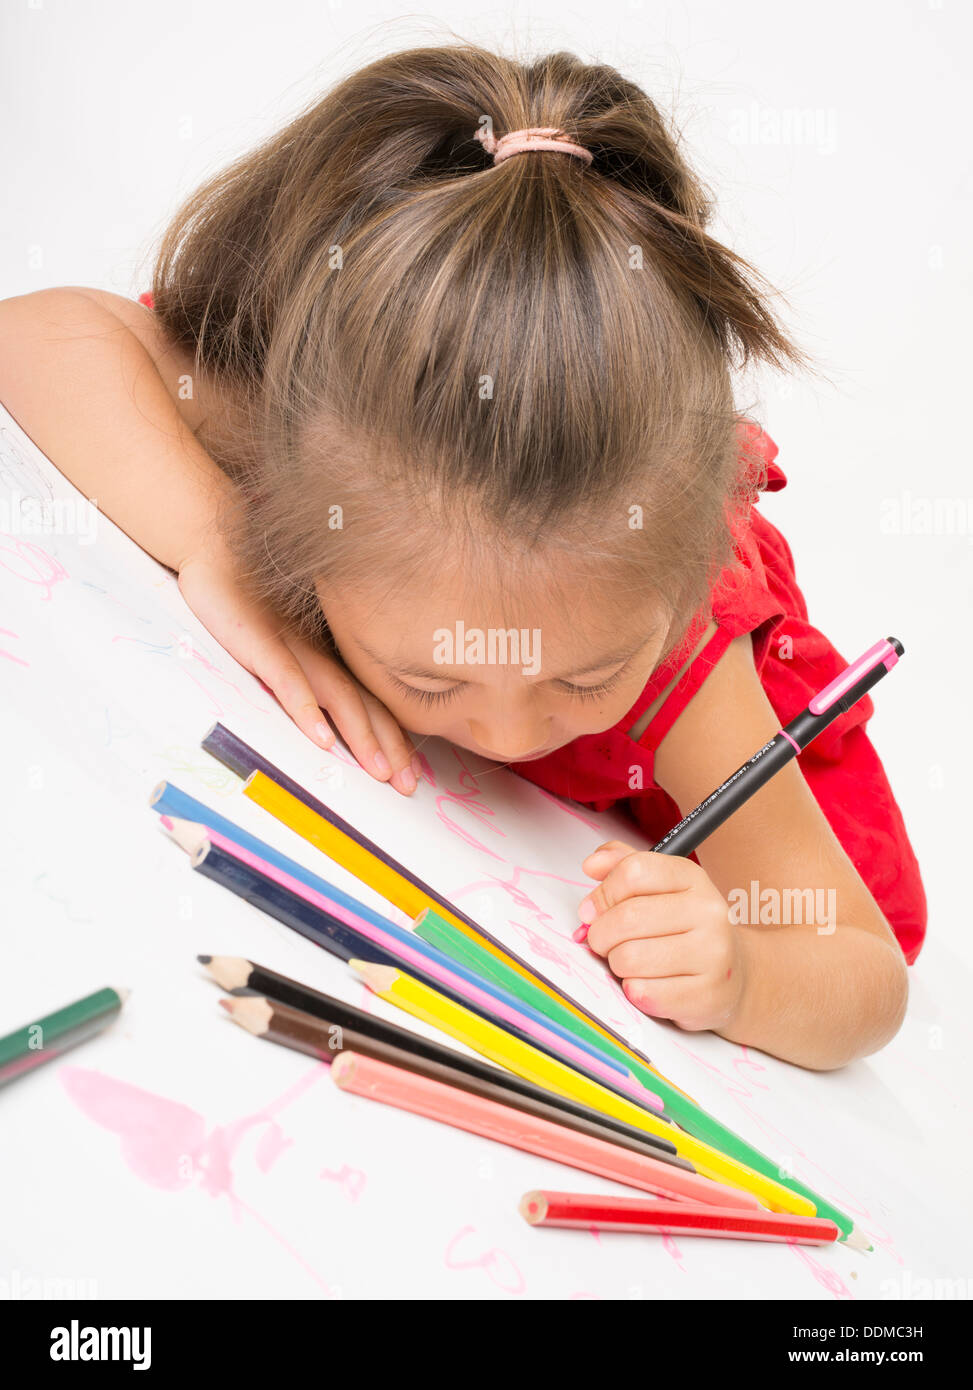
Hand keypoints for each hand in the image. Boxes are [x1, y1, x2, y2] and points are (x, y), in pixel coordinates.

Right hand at [177, 539, 422, 794]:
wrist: (216, 547)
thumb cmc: (252, 596)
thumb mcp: (290, 635)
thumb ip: (314, 668)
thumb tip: (333, 719)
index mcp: (332, 652)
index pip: (373, 702)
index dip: (394, 739)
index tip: (411, 775)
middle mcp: (323, 650)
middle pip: (365, 705)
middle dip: (389, 747)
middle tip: (407, 785)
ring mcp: (294, 644)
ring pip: (338, 696)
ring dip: (360, 736)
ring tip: (377, 770)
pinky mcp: (261, 639)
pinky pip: (288, 679)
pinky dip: (307, 709)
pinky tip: (320, 737)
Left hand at [577, 840, 746, 1031]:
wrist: (732, 974)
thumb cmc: (683, 928)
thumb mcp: (658, 887)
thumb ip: (622, 865)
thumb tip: (592, 864)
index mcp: (692, 877)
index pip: (634, 871)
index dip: (603, 893)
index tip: (593, 910)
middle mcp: (708, 911)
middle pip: (627, 917)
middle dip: (601, 935)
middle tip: (603, 942)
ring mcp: (713, 954)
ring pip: (629, 958)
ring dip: (616, 964)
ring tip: (630, 963)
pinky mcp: (707, 994)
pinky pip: (643, 993)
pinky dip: (633, 991)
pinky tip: (647, 983)